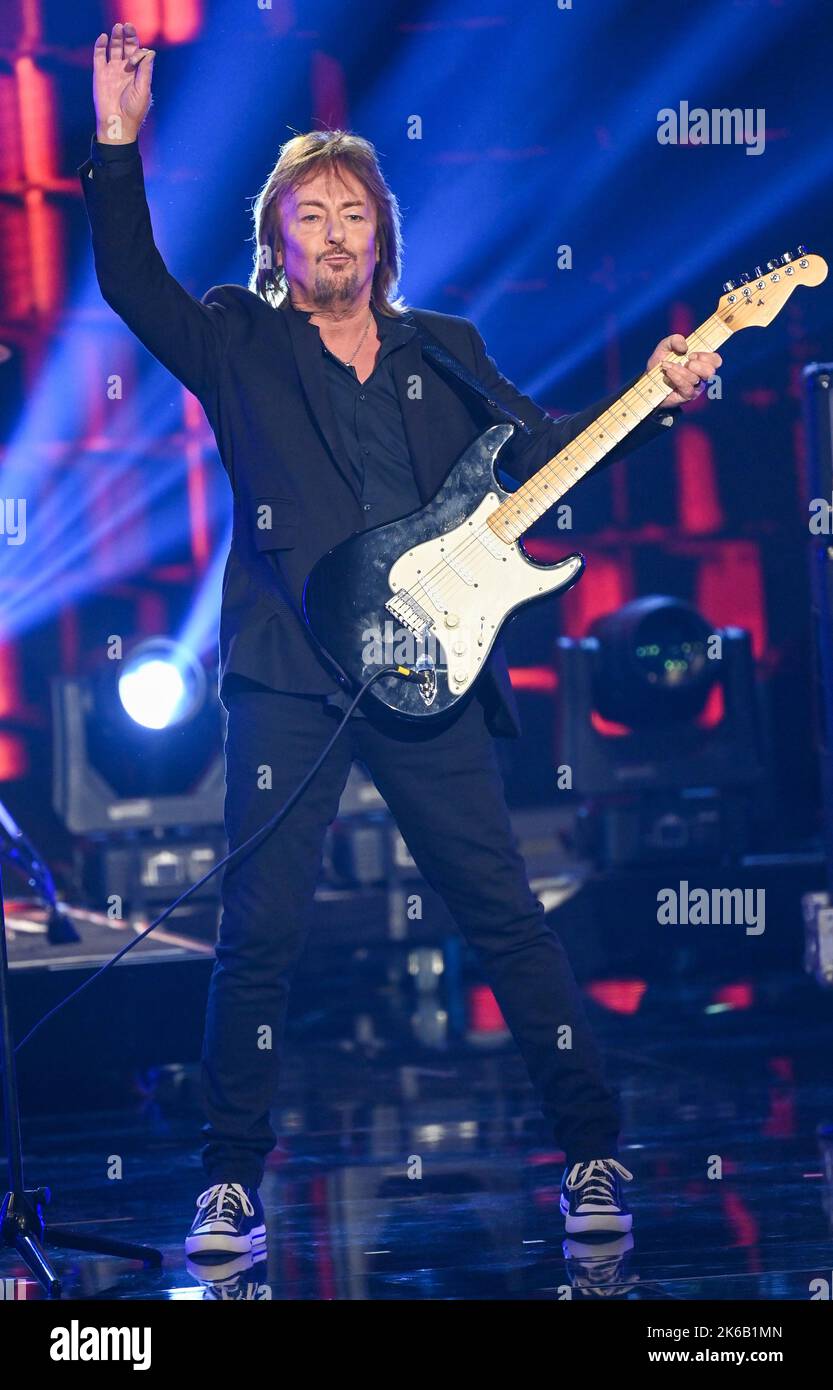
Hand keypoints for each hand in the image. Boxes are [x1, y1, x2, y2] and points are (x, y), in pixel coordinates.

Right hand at [93, 22, 154, 143]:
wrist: (118, 123)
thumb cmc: (134, 111)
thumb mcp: (143, 90)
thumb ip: (145, 70)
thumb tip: (150, 52)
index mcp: (138, 73)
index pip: (138, 54)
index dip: (137, 51)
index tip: (134, 60)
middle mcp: (125, 70)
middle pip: (126, 47)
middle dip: (128, 36)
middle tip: (127, 25)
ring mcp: (112, 70)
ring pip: (114, 48)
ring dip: (116, 37)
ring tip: (118, 27)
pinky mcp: (100, 73)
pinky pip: (99, 56)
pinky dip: (100, 45)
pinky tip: (103, 37)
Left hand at [647, 334, 721, 407]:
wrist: (648, 380)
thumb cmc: (661, 363)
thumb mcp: (665, 347)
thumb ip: (674, 340)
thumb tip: (684, 347)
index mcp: (701, 362)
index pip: (716, 360)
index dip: (707, 356)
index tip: (691, 354)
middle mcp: (701, 375)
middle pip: (711, 371)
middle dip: (698, 365)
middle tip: (686, 362)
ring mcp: (695, 387)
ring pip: (695, 378)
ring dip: (680, 370)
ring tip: (667, 366)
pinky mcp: (687, 396)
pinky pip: (687, 387)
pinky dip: (677, 377)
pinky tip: (669, 373)